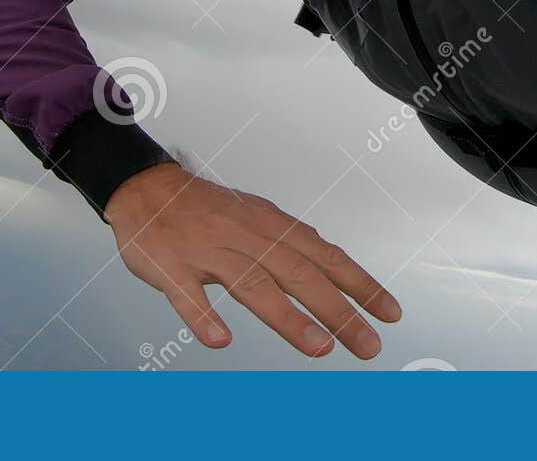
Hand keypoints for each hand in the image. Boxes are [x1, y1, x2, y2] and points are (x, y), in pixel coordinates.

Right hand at [104, 163, 400, 358]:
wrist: (147, 189)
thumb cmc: (207, 210)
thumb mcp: (258, 218)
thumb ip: (293, 245)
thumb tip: (337, 272)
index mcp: (271, 226)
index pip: (325, 256)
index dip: (360, 285)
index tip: (389, 314)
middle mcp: (246, 236)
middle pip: (299, 273)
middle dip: (338, 311)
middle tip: (367, 345)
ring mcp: (208, 251)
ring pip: (252, 283)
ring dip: (288, 317)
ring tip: (318, 347)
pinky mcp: (171, 265)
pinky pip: (186, 293)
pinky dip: (202, 317)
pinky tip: (220, 339)